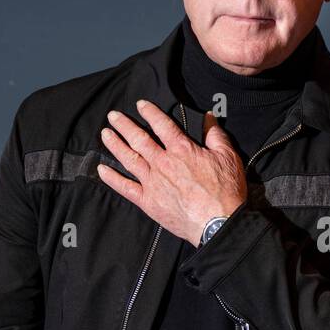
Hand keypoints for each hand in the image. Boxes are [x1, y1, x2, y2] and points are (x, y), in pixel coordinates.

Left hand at [96, 100, 246, 245]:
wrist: (218, 224)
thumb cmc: (226, 192)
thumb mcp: (227, 157)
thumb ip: (215, 135)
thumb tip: (209, 118)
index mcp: (182, 150)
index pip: (162, 125)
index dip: (150, 112)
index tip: (140, 105)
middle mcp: (163, 163)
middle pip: (139, 139)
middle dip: (124, 125)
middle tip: (112, 116)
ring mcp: (153, 182)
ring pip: (129, 159)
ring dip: (115, 144)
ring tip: (105, 134)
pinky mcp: (148, 201)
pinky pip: (125, 187)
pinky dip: (112, 178)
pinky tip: (102, 169)